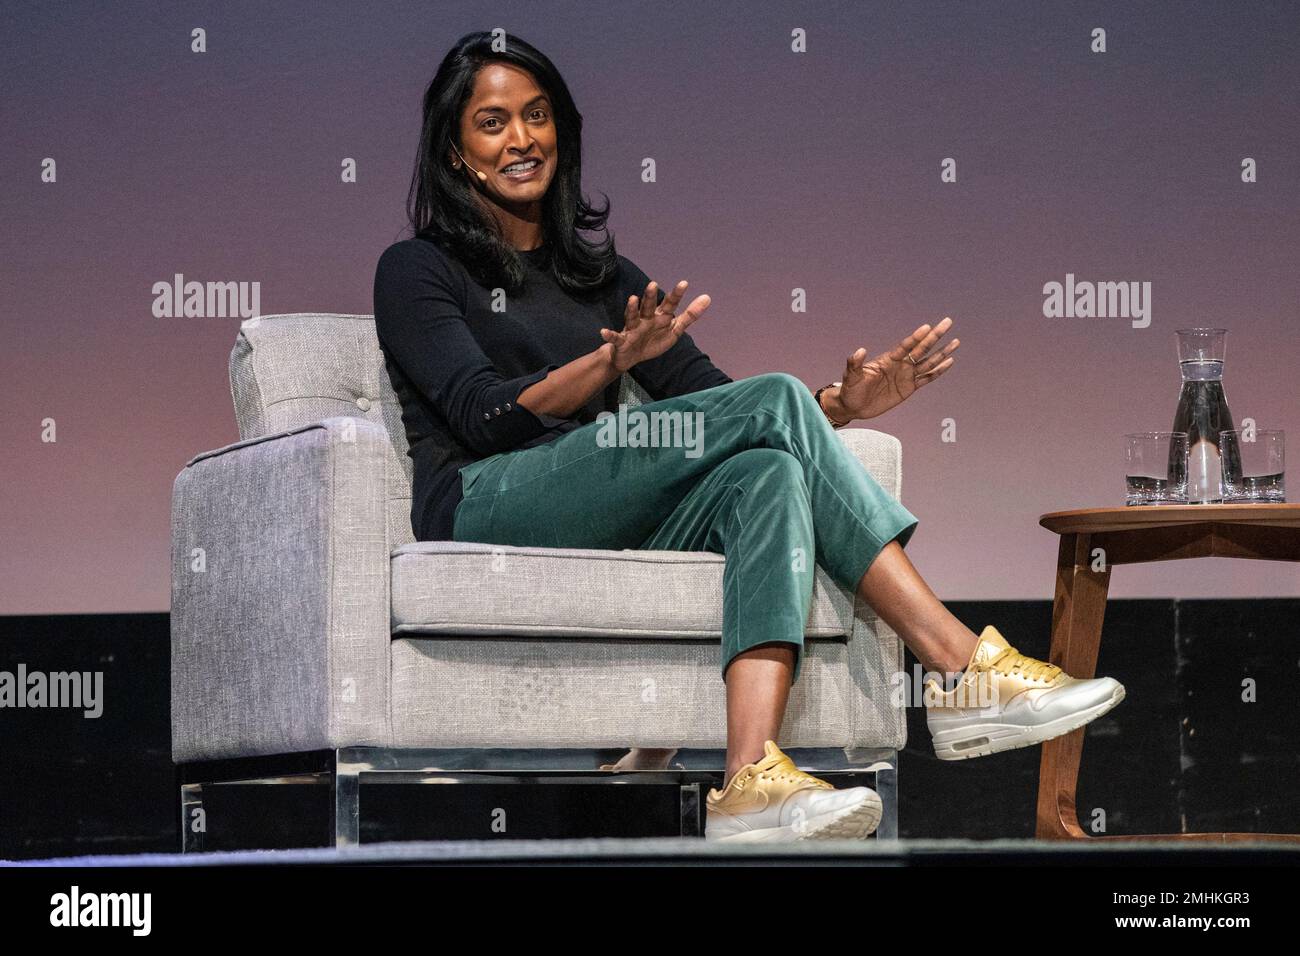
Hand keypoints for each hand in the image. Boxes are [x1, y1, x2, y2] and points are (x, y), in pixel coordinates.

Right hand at [600, 280, 710, 373]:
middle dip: (650, 297)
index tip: (684, 283)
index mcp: (659, 317)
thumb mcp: (674, 329)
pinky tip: (604, 332)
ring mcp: (632, 329)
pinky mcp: (621, 341)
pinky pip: (615, 338)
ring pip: (632, 317)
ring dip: (631, 309)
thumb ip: (690, 315)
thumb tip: (708, 297)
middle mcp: (645, 319)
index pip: (669, 304)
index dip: (676, 295)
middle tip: (653, 284)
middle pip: (648, 306)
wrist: (629, 357)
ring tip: (632, 299)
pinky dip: (609, 335)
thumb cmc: (652, 340)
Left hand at [835, 317, 958, 420]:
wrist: (853, 406)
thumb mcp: (851, 377)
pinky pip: (927, 378)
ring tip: (956, 341)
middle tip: (948, 322)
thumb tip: (859, 351)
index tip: (927, 327)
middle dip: (935, 336)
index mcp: (887, 360)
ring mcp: (906, 375)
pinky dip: (938, 371)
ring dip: (942, 352)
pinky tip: (949, 361)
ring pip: (928, 362)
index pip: (905, 346)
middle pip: (921, 348)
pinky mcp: (909, 388)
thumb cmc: (850, 389)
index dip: (916, 337)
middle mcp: (900, 365)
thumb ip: (855, 364)